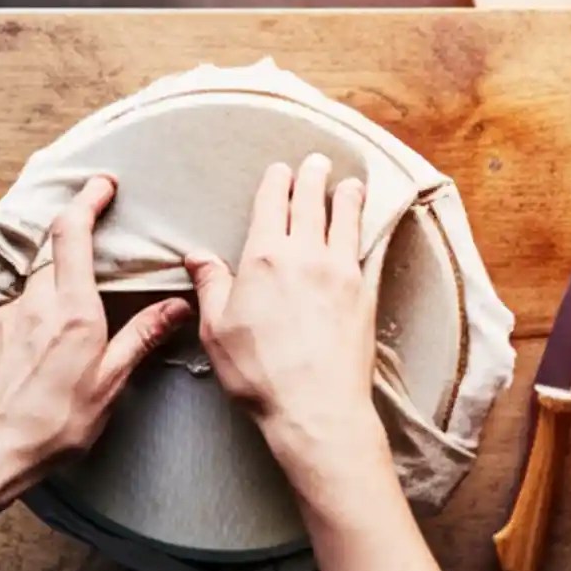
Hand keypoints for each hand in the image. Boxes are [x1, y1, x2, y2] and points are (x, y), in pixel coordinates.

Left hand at [0, 176, 190, 506]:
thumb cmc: (52, 426)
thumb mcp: (109, 385)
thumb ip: (141, 337)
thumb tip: (176, 306)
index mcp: (72, 311)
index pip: (73, 233)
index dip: (87, 200)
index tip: (102, 185)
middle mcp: (36, 303)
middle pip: (55, 251)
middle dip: (78, 242)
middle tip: (102, 251)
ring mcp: (7, 315)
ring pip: (37, 280)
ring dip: (59, 282)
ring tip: (77, 314)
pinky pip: (20, 306)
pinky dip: (38, 310)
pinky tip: (46, 343)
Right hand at [185, 154, 391, 509]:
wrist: (316, 407)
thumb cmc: (259, 373)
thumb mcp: (217, 329)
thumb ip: (211, 285)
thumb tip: (197, 256)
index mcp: (264, 256)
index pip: (273, 202)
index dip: (277, 181)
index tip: (281, 170)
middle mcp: (306, 254)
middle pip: (312, 200)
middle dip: (313, 176)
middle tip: (317, 162)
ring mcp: (342, 271)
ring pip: (347, 218)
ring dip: (347, 195)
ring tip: (350, 183)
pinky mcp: (367, 293)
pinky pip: (372, 250)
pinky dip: (372, 232)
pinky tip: (374, 229)